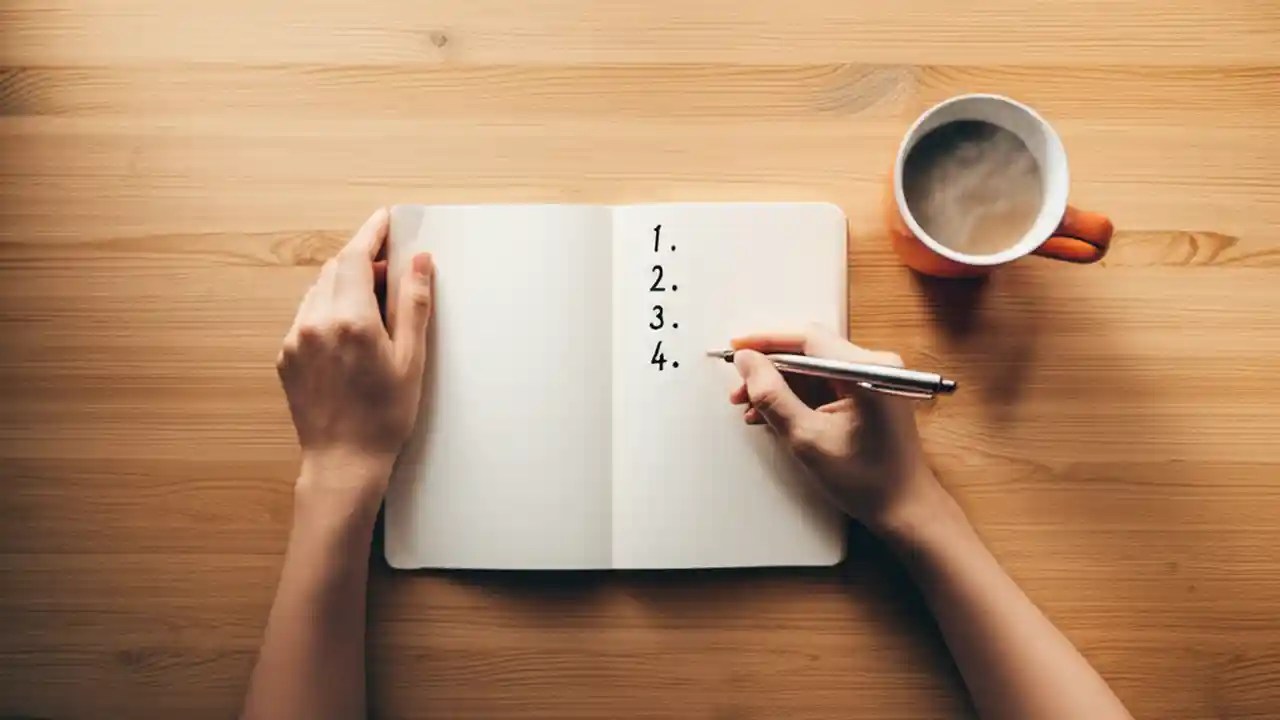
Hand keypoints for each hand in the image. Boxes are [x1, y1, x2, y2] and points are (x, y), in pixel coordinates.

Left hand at [276, 208, 433, 500]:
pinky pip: (307, 316)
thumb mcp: (411, 359)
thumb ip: (414, 305)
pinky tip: (351, 331)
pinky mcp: (286, 356)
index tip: (385, 219)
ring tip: (374, 302)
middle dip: (362, 260)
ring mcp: (295, 339)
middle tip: (391, 268)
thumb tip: (419, 263)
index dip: (371, 233)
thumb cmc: (383, 417)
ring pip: (318, 291)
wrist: (343, 462)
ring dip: (344, 284)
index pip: (355, 256)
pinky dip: (329, 309)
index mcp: (349, 321)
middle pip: (335, 269)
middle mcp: (315, 323)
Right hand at [729, 326, 943, 535]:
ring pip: (812, 367)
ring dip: (780, 385)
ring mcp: (873, 377)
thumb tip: (746, 361)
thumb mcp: (807, 438)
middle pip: (808, 351)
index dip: (766, 341)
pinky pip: (824, 382)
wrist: (904, 509)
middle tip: (739, 390)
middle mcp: (875, 364)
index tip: (735, 349)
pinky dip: (797, 395)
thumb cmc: (866, 481)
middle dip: (769, 369)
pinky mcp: (868, 391)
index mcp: (867, 370)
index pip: (807, 339)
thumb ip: (772, 395)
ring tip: (751, 407)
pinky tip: (773, 413)